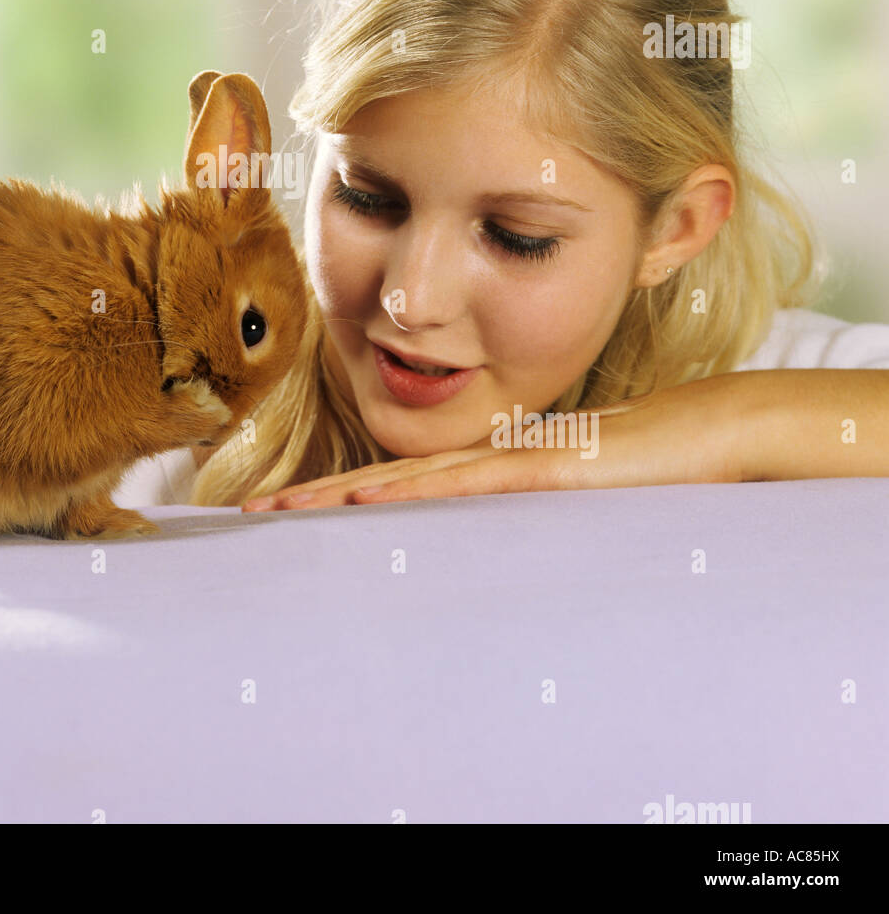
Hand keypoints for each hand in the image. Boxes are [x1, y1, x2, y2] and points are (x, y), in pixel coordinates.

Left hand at [241, 378, 747, 511]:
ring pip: (406, 482)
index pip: (398, 485)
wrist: (710, 430)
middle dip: (316, 499)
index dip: (341, 497)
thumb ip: (529, 507)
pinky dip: (411, 493)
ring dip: (340, 497)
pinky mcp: (542, 470)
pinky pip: (465, 484)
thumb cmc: (647, 464)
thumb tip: (491, 532)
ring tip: (282, 511)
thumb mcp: (573, 497)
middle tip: (252, 515)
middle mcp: (485, 456)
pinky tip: (366, 500)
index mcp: (488, 464)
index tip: (287, 514)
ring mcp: (510, 459)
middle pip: (383, 480)